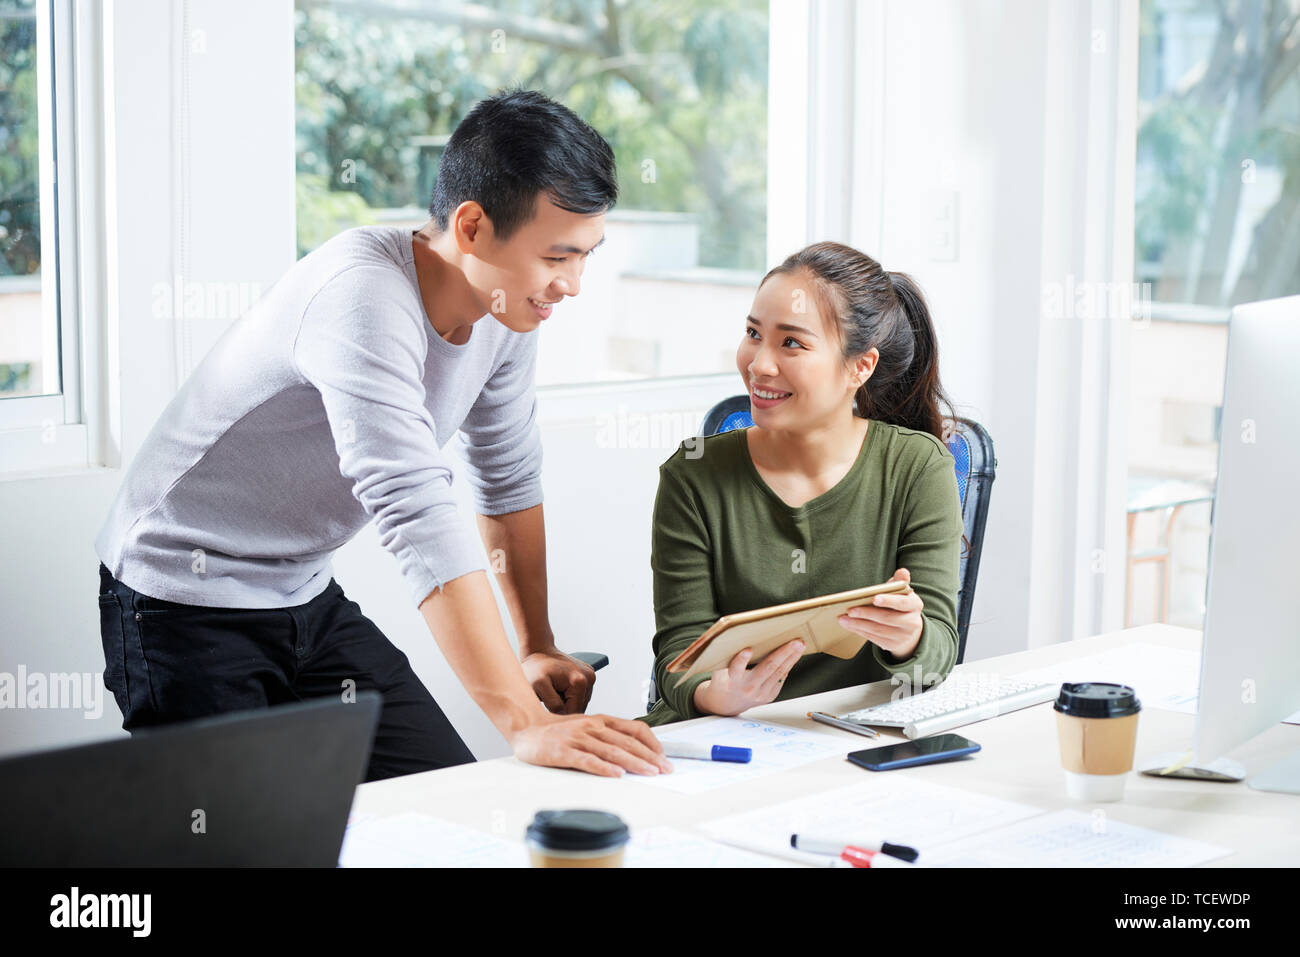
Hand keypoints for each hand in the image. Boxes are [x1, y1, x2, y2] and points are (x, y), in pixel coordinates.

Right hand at [511, 712, 672, 777]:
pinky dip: (603, 767)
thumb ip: (609, 736)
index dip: (652, 743)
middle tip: (665, 769)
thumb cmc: (559, 731)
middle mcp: (593, 727)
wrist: (527, 728)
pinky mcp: (563, 751)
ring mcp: (578, 738)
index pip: (635, 728)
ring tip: (649, 772)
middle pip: (627, 742)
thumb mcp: (588, 728)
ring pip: (612, 751)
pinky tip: (616, 774)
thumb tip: (636, 751)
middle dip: (650, 757)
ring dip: (634, 762)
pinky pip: (587, 760)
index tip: (664, 757)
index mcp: (601, 721)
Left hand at [521, 648, 594, 713]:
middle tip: (550, 696)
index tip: (548, 708)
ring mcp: (590, 676)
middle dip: (564, 706)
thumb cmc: (535, 669)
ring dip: (567, 701)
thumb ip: (552, 703)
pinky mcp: (588, 675)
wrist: (539, 651)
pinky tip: (560, 687)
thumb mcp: (538, 686)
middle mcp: (589, 678)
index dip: (560, 715)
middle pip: (579, 708)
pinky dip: (570, 694)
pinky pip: (580, 694)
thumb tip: (564, 713)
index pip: (574, 712)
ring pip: (580, 702)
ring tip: (555, 690)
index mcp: (580, 682)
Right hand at [693, 638, 804, 716]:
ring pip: (779, 672)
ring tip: (800, 645)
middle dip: (783, 653)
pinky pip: (781, 677)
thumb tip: (742, 635)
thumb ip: (731, 656)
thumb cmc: (726, 679)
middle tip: (795, 642)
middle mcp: (748, 688)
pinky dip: (789, 664)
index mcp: (733, 680)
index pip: (736, 669)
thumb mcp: (722, 667)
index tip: (747, 650)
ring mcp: (761, 694)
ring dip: (791, 657)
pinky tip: (795, 654)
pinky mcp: (770, 696)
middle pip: (767, 668)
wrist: (729, 702)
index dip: (741, 660)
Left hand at [838, 567, 924, 660]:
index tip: (874, 598)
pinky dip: (859, 631)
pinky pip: (873, 638)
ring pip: (878, 630)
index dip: (889, 601)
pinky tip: (848, 625)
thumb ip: (900, 581)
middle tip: (850, 609)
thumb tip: (902, 572)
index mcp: (915, 605)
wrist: (908, 629)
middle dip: (866, 613)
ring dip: (858, 624)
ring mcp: (902, 636)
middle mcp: (912, 622)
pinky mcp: (892, 645)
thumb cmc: (900, 604)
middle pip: (887, 618)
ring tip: (843, 618)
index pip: (902, 603)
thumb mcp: (902, 592)